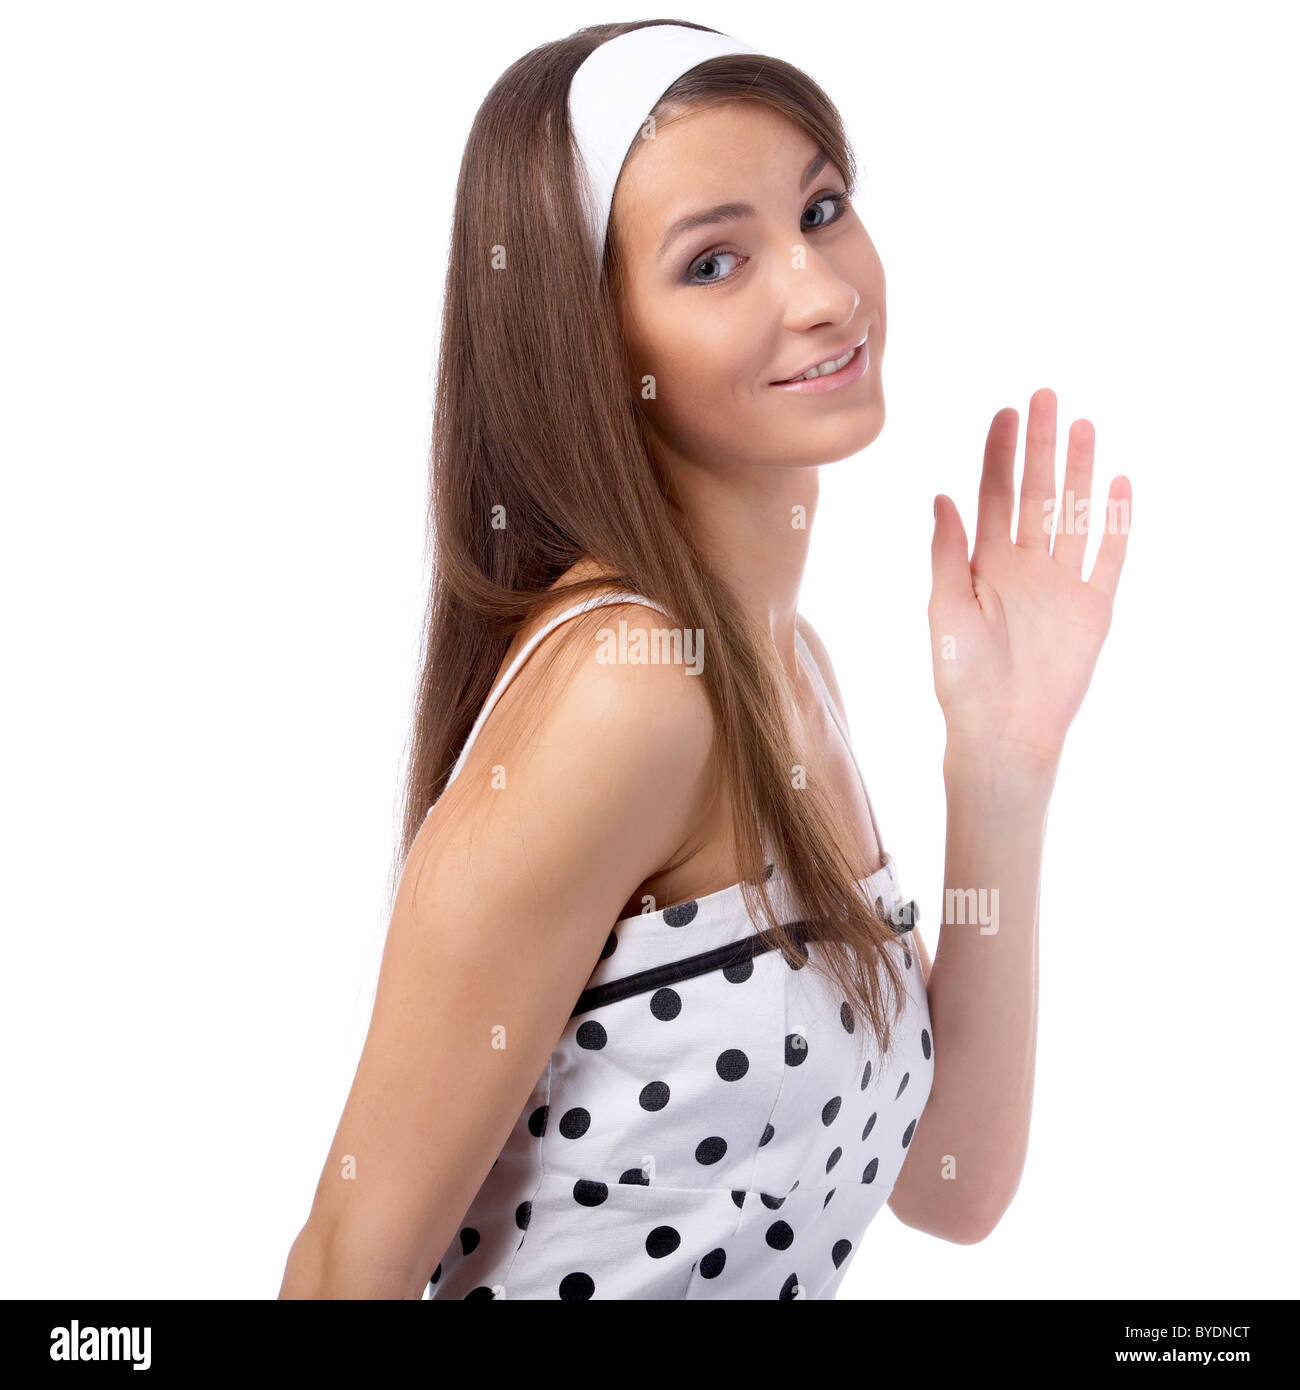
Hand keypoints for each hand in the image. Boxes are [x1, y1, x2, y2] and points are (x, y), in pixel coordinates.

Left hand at [928, 388, 1130, 769]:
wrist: (1002, 730)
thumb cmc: (962, 676)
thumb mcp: (944, 608)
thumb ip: (947, 551)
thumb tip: (941, 496)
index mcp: (984, 564)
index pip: (995, 496)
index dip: (999, 455)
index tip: (1005, 413)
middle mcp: (1024, 566)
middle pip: (1037, 494)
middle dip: (1041, 447)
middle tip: (1046, 398)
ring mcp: (1061, 584)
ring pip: (1074, 515)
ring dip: (1080, 472)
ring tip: (1086, 425)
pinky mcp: (1092, 609)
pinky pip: (1108, 558)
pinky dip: (1115, 524)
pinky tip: (1119, 485)